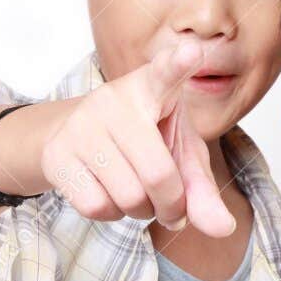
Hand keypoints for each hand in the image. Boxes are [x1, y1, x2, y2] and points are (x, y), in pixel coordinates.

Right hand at [40, 39, 236, 236]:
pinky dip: (112, 215)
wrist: (76, 133)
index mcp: (153, 88)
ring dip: (142, 212)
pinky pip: (97, 207)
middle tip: (171, 206)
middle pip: (158, 176)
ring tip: (138, 192)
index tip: (192, 51)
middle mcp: (114, 100)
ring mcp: (81, 126)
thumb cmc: (144, 139)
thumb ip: (203, 189)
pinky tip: (110, 194)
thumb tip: (224, 229)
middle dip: (172, 205)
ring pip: (128, 198)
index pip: (166, 73)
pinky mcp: (57, 155)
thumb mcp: (180, 154)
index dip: (178, 64)